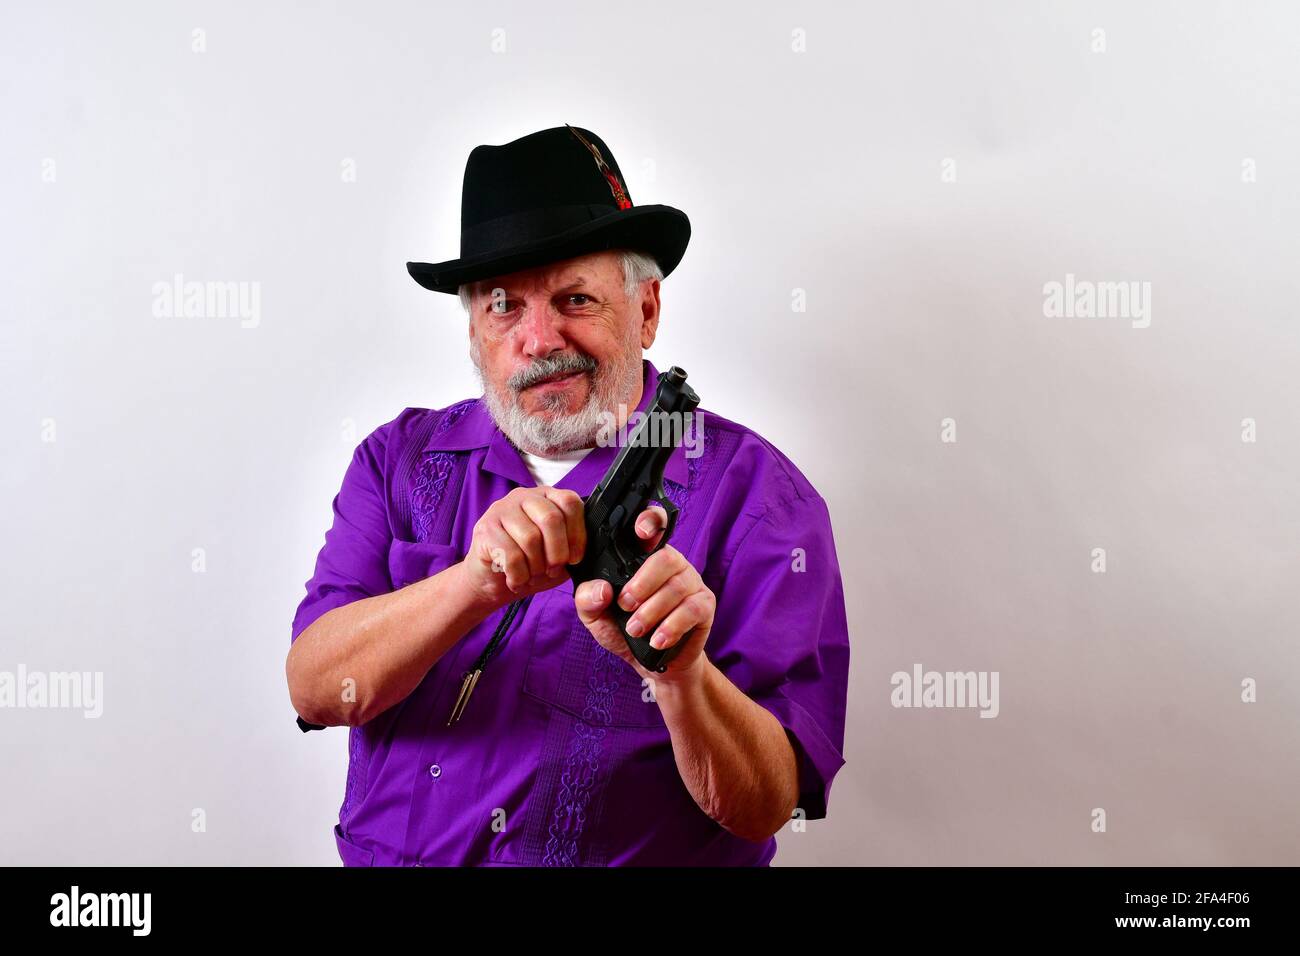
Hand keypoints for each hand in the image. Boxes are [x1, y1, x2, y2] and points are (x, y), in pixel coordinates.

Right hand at [461, 486, 586, 610]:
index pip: (570, 502)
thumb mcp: (558, 556)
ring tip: (532, 575)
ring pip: (531, 538)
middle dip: (557, 552)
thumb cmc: (528, 565)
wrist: (490, 582)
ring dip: (536, 566)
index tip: (575, 558)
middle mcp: (523, 497)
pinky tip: (517, 579)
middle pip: (551, 518)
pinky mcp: (485, 529)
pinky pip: (511, 554)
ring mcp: (501, 510)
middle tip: (553, 570)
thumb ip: (573, 547)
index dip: (577, 533)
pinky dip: (519, 575)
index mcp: (546, 497)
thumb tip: (590, 551)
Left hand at [574, 505, 713, 685]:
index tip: (640, 533)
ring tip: (635, 629)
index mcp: (643, 556)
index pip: (653, 524)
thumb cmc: (623, 631)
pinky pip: (692, 609)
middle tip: (624, 605)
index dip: (650, 520)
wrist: (651, 663)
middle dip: (641, 584)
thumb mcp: (595, 616)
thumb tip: (601, 588)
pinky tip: (657, 640)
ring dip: (652, 611)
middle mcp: (670, 563)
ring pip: (676, 586)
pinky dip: (671, 627)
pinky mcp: (704, 605)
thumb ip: (587, 599)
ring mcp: (690, 582)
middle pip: (664, 558)